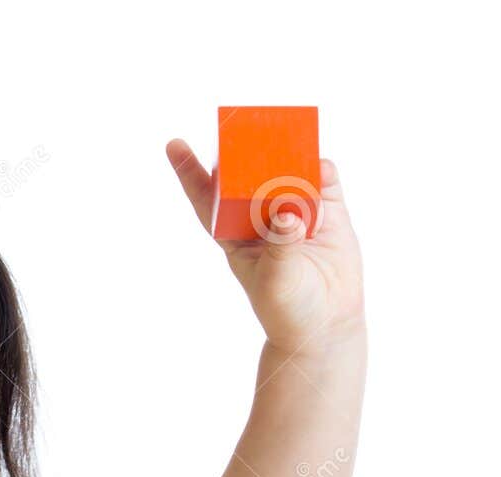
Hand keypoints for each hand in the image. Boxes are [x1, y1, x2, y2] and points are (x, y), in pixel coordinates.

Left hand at [165, 138, 365, 354]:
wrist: (327, 326)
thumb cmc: (289, 309)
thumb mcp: (278, 279)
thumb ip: (282, 244)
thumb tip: (286, 208)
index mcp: (235, 235)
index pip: (207, 199)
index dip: (190, 171)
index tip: (173, 144)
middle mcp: (261, 217)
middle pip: (246, 174)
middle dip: (241, 150)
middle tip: (237, 126)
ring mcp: (295, 210)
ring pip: (286, 170)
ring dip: (284, 152)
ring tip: (282, 136)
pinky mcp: (327, 211)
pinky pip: (323, 180)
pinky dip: (321, 169)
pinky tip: (320, 168)